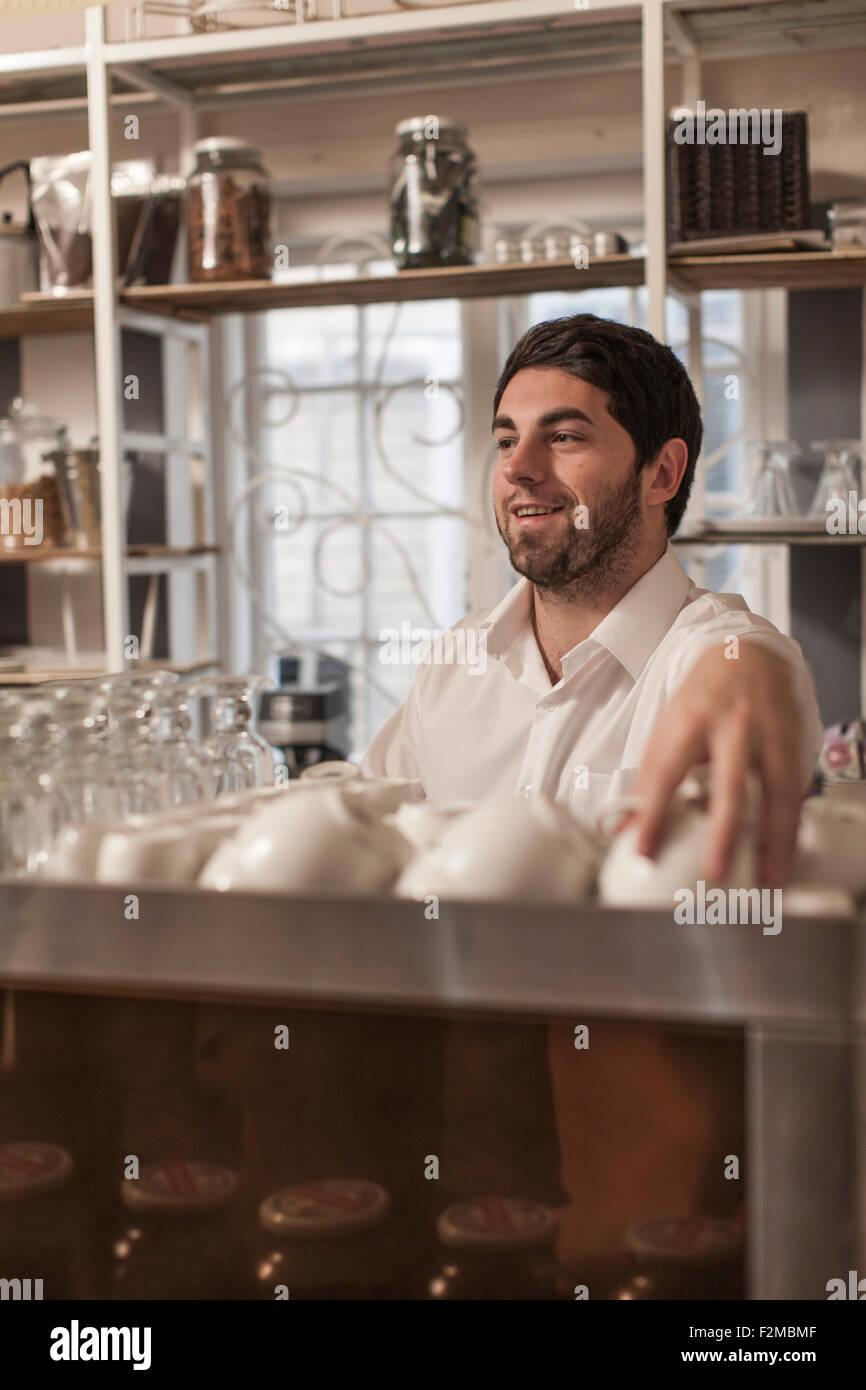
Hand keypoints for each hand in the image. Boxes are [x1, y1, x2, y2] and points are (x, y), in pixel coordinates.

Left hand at [630, 643, 803, 885]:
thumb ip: (650, 778)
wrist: (746, 654)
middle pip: (729, 785)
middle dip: (723, 832)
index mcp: (688, 723)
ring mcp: (767, 736)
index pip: (664, 775)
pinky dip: (790, 827)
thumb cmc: (702, 698)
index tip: (643, 852)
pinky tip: (785, 854)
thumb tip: (627, 828)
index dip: (651, 816)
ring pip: (775, 792)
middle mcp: (730, 728)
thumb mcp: (667, 730)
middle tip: (714, 871)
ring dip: (772, 840)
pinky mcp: (792, 743)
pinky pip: (794, 791)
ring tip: (767, 878)